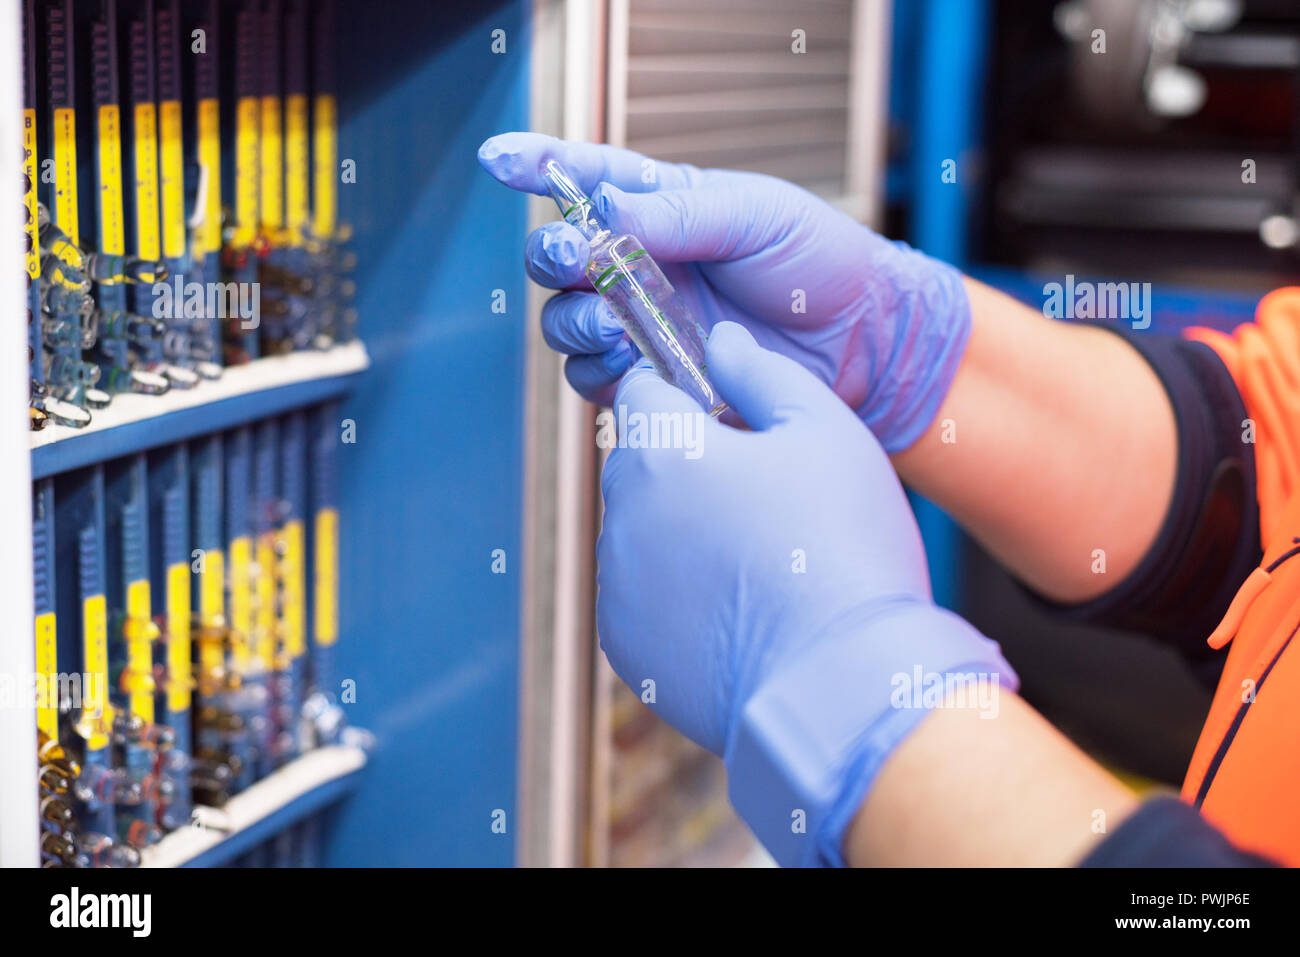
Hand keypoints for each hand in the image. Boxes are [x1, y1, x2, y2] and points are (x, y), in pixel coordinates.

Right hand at [477, 132, 969, 452]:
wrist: (863, 342)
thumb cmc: (817, 262)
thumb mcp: (756, 215)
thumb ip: (680, 214)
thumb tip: (604, 212)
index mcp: (662, 209)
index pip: (585, 179)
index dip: (538, 167)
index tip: (499, 161)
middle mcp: (640, 267)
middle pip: (558, 260)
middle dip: (552, 256)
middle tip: (576, 261)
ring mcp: (643, 325)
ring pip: (565, 323)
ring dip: (574, 320)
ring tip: (615, 321)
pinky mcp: (655, 379)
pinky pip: (596, 378)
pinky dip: (601, 371)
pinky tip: (632, 362)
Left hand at [596, 322, 1015, 864]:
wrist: (840, 685)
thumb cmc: (842, 548)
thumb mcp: (824, 429)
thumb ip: (761, 372)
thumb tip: (720, 343)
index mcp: (659, 449)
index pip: (642, 388)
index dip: (689, 396)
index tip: (733, 424)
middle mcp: (618, 514)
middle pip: (642, 463)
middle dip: (689, 467)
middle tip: (765, 499)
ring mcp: (616, 585)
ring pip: (642, 531)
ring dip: (682, 532)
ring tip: (761, 563)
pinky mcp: (624, 645)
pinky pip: (644, 596)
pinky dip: (678, 595)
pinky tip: (740, 610)